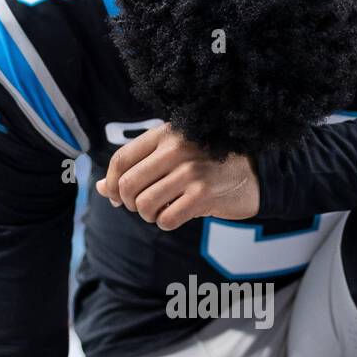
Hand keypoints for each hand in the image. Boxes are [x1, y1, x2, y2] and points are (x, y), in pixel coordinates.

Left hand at [96, 123, 259, 229]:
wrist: (257, 173)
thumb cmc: (210, 163)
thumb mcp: (174, 154)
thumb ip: (139, 166)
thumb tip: (100, 187)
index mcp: (166, 134)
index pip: (121, 159)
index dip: (111, 182)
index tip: (115, 195)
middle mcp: (176, 150)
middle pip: (128, 185)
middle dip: (128, 203)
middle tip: (141, 206)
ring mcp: (190, 172)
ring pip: (144, 205)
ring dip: (148, 215)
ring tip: (161, 210)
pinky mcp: (203, 195)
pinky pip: (167, 219)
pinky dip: (166, 223)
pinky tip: (176, 216)